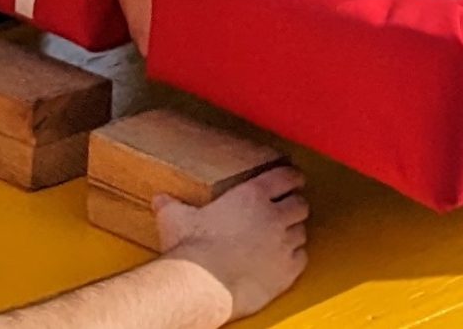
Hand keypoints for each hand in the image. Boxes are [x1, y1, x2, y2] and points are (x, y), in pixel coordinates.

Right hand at [156, 166, 311, 318]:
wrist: (202, 285)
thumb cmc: (193, 251)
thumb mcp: (176, 219)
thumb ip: (171, 206)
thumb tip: (161, 200)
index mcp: (252, 196)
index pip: (286, 177)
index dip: (292, 177)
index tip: (294, 179)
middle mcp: (273, 217)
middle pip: (299, 204)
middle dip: (294, 205)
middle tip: (288, 208)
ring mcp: (283, 244)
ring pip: (302, 231)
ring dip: (294, 232)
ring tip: (284, 235)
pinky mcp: (286, 270)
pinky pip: (301, 258)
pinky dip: (295, 257)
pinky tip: (285, 259)